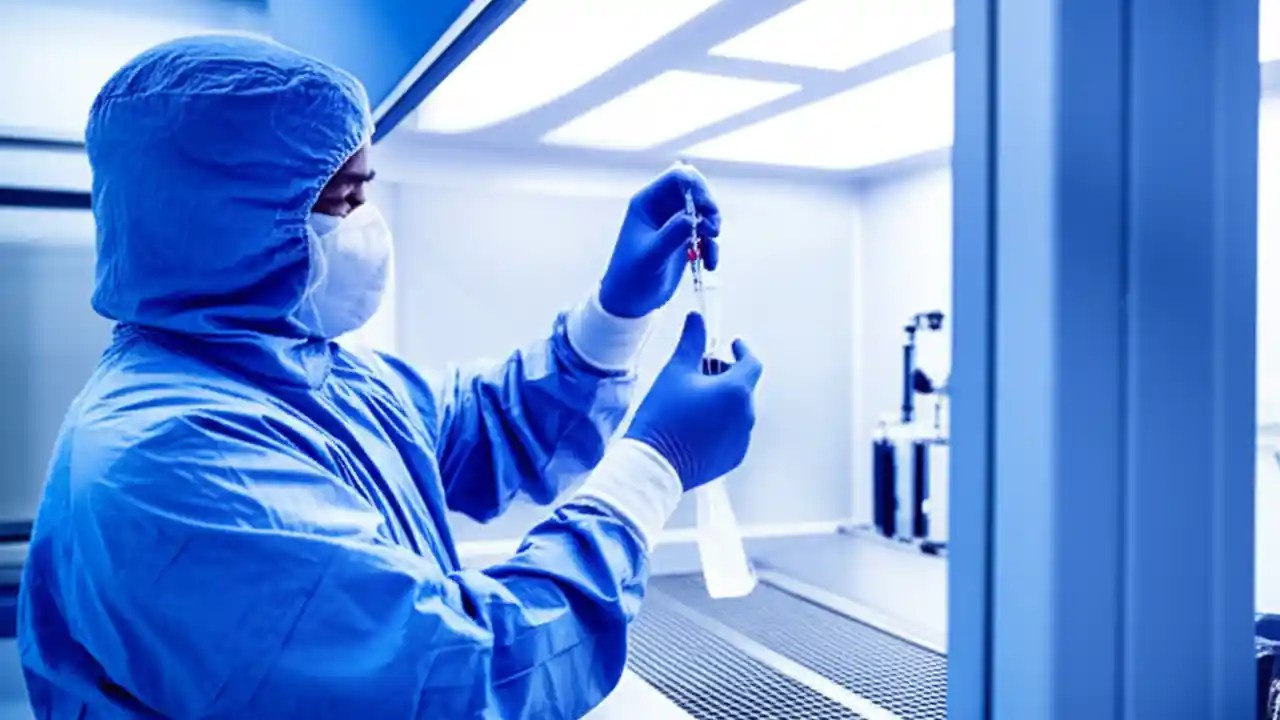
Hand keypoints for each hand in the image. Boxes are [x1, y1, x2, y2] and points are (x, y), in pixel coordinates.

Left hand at [598, 163, 721, 318]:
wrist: (630, 301)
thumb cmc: (631, 277)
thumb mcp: (650, 257)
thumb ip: (671, 235)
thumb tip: (693, 218)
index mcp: (647, 202)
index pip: (677, 177)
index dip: (697, 186)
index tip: (707, 208)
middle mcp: (661, 208)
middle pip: (695, 191)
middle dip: (709, 208)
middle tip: (713, 230)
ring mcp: (674, 224)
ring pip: (704, 213)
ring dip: (713, 228)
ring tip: (709, 251)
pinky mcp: (684, 240)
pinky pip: (706, 234)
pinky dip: (711, 247)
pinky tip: (709, 264)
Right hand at [625, 313, 762, 490]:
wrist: (654, 463)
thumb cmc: (663, 416)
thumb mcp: (676, 371)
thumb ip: (692, 342)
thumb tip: (697, 319)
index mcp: (737, 390)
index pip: (751, 362)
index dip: (742, 350)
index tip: (733, 345)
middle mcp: (746, 415)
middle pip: (743, 386)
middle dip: (725, 376)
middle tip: (699, 374)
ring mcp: (741, 439)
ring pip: (738, 410)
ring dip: (723, 401)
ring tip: (694, 401)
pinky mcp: (732, 458)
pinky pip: (733, 433)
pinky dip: (721, 424)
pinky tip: (696, 424)